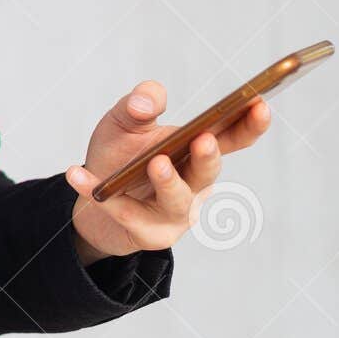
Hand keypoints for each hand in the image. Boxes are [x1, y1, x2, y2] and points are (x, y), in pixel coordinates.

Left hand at [64, 81, 271, 260]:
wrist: (93, 196)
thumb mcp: (124, 120)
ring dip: (168, 182)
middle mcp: (194, 184)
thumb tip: (147, 103)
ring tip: (156, 162)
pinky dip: (100, 192)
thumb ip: (138, 103)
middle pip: (208, 172)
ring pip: (177, 201)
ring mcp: (176, 213)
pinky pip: (126, 213)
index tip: (259, 103)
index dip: (250, 124)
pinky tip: (79, 174)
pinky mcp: (149, 234)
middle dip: (208, 157)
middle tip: (203, 139)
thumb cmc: (119, 154)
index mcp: (197, 151)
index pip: (233, 137)